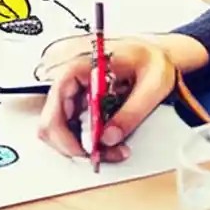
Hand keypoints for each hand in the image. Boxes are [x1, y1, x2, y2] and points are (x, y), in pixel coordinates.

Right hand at [33, 35, 177, 162]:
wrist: (158, 54)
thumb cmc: (153, 59)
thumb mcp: (153, 85)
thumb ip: (132, 112)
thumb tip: (109, 137)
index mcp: (78, 69)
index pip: (55, 109)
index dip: (67, 137)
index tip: (90, 151)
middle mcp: (69, 81)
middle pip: (51, 123)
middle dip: (73, 146)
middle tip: (102, 155)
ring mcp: (73, 93)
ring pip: (59, 129)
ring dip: (80, 145)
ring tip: (111, 150)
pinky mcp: (80, 102)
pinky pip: (72, 127)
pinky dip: (86, 140)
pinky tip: (107, 141)